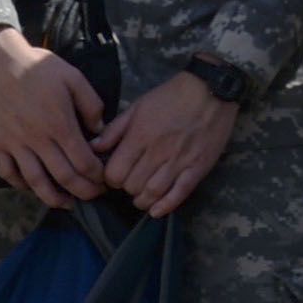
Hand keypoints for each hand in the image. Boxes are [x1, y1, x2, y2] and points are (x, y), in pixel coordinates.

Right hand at [0, 23, 112, 212]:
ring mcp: (15, 144)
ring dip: (54, 198)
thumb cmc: (36, 66)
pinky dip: (20, 184)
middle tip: (94, 195)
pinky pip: (8, 173)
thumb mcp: (72, 77)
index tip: (105, 179)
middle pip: (64, 177)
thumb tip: (99, 131)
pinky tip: (32, 186)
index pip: (84, 162)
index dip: (97, 176)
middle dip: (84, 192)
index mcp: (59, 124)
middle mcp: (37, 140)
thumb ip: (91, 104)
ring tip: (67, 203)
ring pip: (36, 182)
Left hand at [93, 67, 236, 214]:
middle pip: (132, 185)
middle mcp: (158, 152)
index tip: (114, 174)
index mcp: (140, 136)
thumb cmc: (170, 97)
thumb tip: (93, 147)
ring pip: (153, 193)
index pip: (115, 172)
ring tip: (140, 197)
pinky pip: (180, 194)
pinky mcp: (198, 168)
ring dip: (142, 200)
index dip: (110, 178)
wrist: (210, 91)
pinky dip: (166, 206)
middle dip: (126, 188)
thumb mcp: (136, 107)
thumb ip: (114, 130)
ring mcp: (179, 161)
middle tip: (128, 183)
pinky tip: (156, 211)